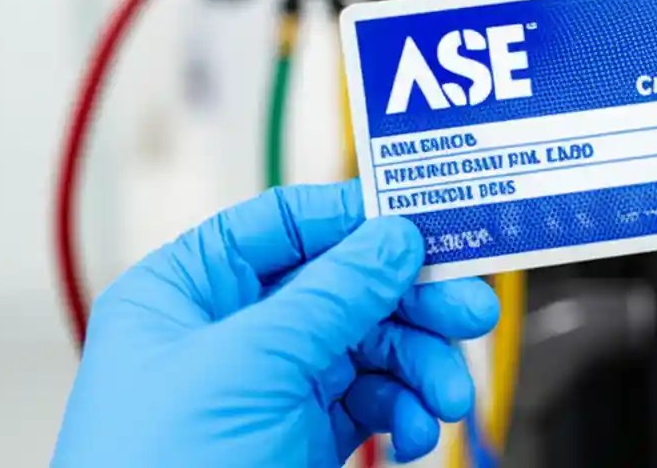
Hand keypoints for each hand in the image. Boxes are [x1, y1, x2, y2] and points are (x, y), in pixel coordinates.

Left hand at [52, 181, 499, 466]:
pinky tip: (417, 429)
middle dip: (412, 302)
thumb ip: (332, 294)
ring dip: (421, 366)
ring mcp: (271, 387)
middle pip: (345, 287)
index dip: (355, 218)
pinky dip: (406, 413)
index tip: (423, 220)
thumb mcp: (251, 364)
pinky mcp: (303, 438)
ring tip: (448, 392)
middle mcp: (230, 333)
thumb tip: (391, 238)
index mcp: (188, 292)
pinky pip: (372, 404)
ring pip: (370, 348)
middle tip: (469, 307)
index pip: (284, 226)